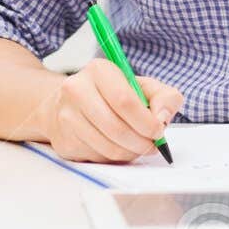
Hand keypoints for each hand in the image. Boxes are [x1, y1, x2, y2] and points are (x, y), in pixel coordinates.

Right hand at [44, 58, 182, 162]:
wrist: (69, 104)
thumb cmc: (112, 95)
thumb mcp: (142, 87)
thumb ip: (164, 97)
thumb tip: (162, 118)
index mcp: (99, 70)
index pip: (125, 101)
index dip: (146, 122)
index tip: (158, 131)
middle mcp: (76, 90)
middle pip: (116, 128)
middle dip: (141, 142)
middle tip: (151, 146)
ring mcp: (66, 116)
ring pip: (107, 147)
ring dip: (130, 153)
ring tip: (136, 146)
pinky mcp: (63, 140)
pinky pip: (96, 157)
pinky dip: (113, 157)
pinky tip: (116, 146)